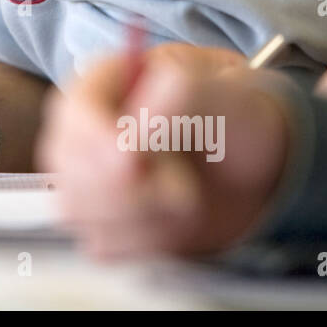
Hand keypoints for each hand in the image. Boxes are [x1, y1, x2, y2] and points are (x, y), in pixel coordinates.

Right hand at [37, 46, 289, 258]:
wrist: (258, 164)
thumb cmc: (236, 115)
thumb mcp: (220, 92)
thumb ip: (179, 95)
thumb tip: (141, 119)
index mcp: (107, 82)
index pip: (75, 111)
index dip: (98, 140)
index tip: (136, 163)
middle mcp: (87, 129)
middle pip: (69, 167)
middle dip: (129, 188)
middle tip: (183, 186)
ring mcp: (90, 177)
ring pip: (79, 210)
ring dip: (140, 216)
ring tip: (186, 199)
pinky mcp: (104, 220)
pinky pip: (100, 244)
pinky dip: (143, 242)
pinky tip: (174, 223)